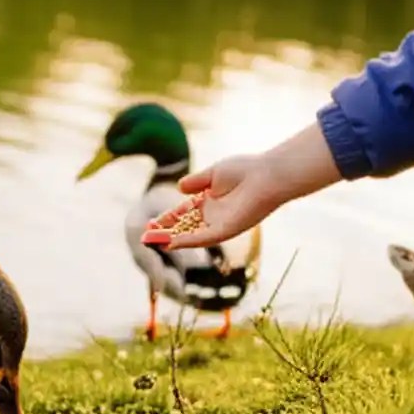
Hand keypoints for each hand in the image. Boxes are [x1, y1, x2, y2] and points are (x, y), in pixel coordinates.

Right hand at [145, 123, 344, 249]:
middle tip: (146, 236)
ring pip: (191, 235)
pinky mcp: (227, 231)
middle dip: (165, 232)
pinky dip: (187, 241)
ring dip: (171, 239)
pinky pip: (203, 238)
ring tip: (152, 241)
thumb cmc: (245, 170)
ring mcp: (220, 224)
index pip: (184, 213)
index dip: (168, 218)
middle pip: (184, 227)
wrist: (267, 176)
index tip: (152, 223)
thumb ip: (196, 182)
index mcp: (210, 201)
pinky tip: (171, 243)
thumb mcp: (213, 174)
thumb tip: (178, 188)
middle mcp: (214, 215)